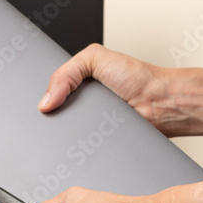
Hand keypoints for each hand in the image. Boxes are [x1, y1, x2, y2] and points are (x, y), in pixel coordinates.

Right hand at [37, 44, 185, 135]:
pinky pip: (79, 144)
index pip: (50, 90)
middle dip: (51, 112)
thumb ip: (66, 71)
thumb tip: (46, 101)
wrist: (158, 103)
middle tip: (57, 108)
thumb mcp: (94, 57)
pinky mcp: (95, 141)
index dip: (44, 94)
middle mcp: (81, 102)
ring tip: (76, 119)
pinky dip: (77, 142)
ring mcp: (87, 123)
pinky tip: (83, 133)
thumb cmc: (137, 77)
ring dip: (64, 128)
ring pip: (64, 130)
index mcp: (78, 81)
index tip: (45, 98)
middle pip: (53, 112)